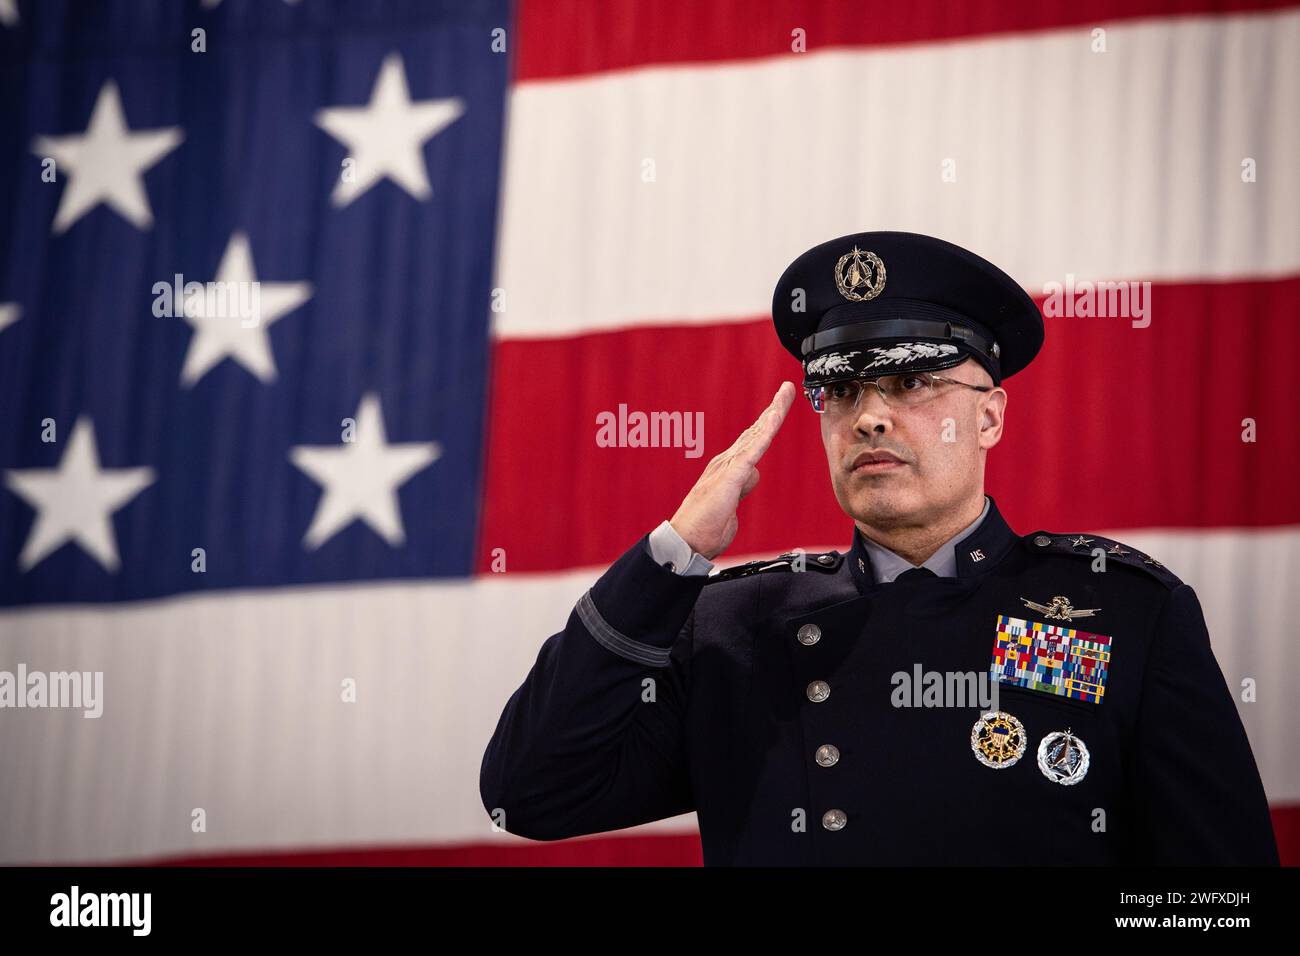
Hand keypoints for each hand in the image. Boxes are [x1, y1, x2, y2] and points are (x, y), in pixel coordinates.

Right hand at [669, 382, 795, 559]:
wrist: (686, 541)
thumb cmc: (705, 527)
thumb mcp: (733, 504)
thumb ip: (743, 486)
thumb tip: (754, 473)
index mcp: (729, 468)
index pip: (752, 441)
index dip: (767, 423)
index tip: (779, 406)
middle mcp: (727, 462)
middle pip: (756, 430)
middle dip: (773, 408)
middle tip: (787, 389)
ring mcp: (728, 467)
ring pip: (756, 435)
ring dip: (772, 414)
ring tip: (785, 395)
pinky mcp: (730, 477)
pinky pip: (752, 451)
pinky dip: (764, 434)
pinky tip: (774, 419)